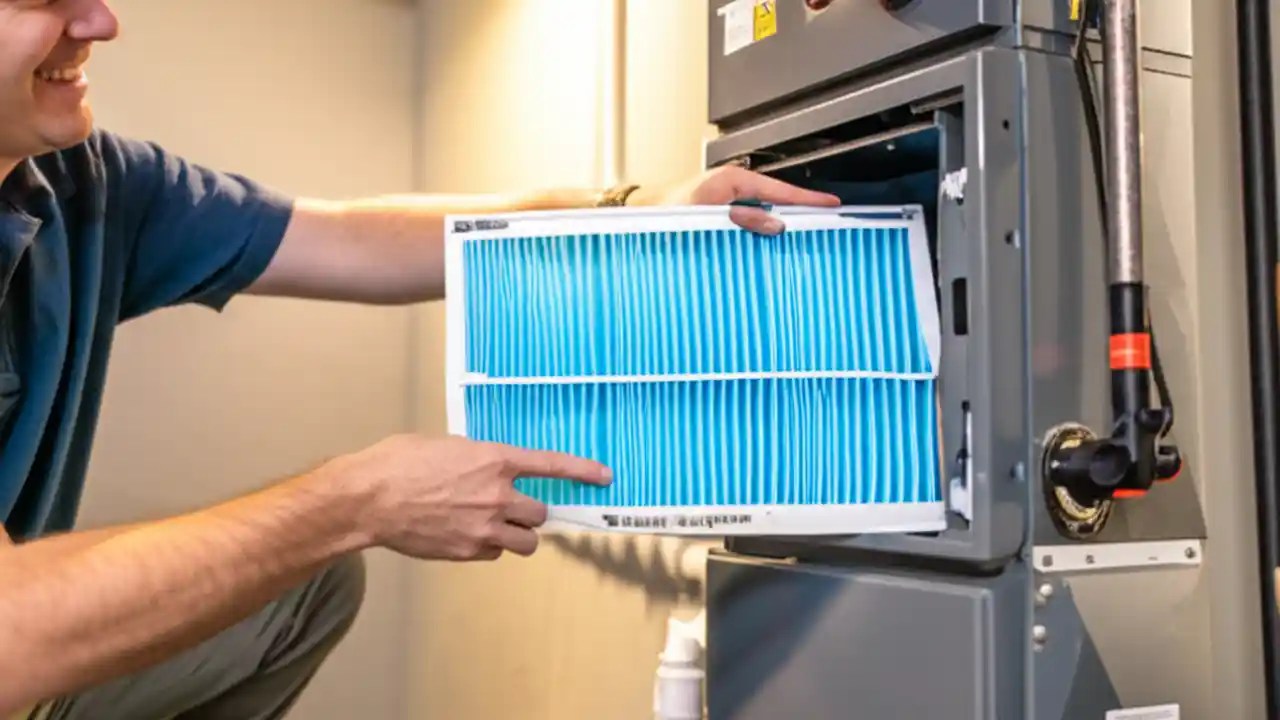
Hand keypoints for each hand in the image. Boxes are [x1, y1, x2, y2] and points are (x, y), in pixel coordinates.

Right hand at [329, 435, 610, 560]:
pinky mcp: (467, 551)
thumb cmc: (399, 462)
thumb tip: (482, 467)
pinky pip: (494, 554)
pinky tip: (465, 536)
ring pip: (526, 542)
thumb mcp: (445, 446)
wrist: (369, 499)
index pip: (553, 465)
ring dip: (517, 535)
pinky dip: (488, 547)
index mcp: (495, 460)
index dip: (583, 471)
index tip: (604, 477)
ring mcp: (485, 527)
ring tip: (495, 528)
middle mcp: (498, 495)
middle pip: (540, 514)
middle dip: (530, 512)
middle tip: (512, 508)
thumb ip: (474, 459)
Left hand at [634, 165, 840, 234]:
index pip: (780, 188)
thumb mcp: (704, 218)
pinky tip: (770, 247)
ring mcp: (727, 201)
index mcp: (731, 180)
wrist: (637, 218)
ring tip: (804, 237)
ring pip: (764, 214)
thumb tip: (775, 223)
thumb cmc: (662, 215)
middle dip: (800, 213)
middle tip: (825, 225)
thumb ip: (740, 221)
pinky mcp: (722, 216)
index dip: (807, 199)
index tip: (831, 205)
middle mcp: (731, 187)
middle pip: (777, 200)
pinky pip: (750, 222)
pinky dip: (762, 232)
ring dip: (779, 226)